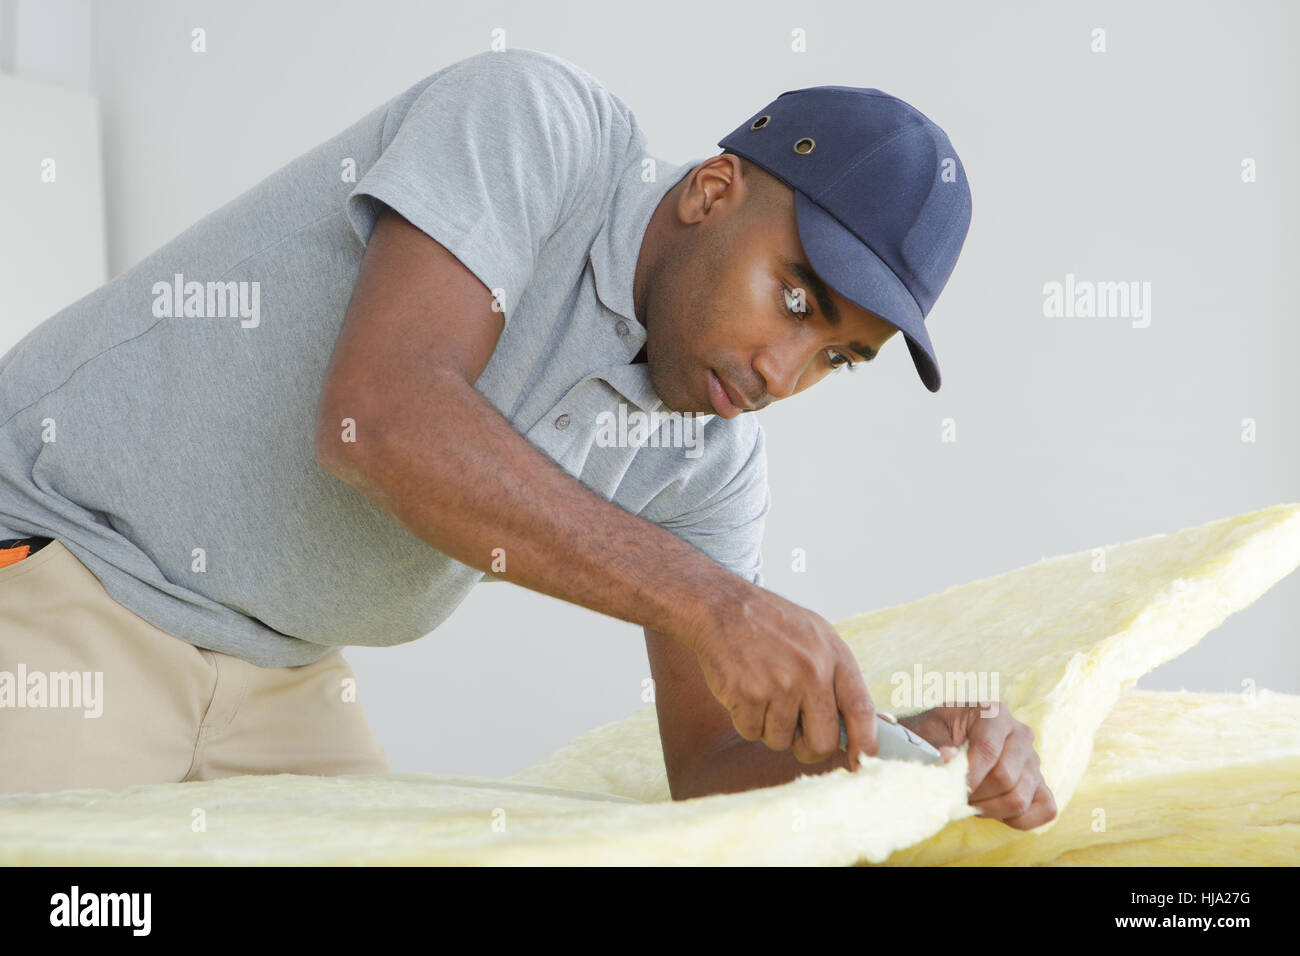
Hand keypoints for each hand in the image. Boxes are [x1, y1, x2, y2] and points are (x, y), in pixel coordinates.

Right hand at [678, 579, 877, 769]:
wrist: (723, 606)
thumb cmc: (772, 624)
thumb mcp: (818, 636)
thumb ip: (837, 678)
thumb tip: (853, 728)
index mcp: (834, 656)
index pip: (861, 711)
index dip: (865, 745)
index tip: (861, 762)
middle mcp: (811, 672)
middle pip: (822, 742)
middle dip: (809, 748)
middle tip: (798, 736)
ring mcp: (779, 685)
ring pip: (781, 741)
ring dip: (771, 728)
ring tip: (764, 693)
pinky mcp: (747, 695)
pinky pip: (751, 732)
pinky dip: (746, 720)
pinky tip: (745, 691)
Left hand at [899, 703, 1057, 829]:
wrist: (947, 739)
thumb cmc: (936, 734)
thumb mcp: (927, 732)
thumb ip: (935, 744)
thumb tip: (948, 756)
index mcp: (994, 714)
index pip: (988, 750)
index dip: (969, 776)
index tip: (951, 789)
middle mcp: (1020, 734)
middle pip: (1005, 777)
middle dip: (976, 795)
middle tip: (956, 797)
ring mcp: (1034, 760)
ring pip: (1020, 798)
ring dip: (990, 809)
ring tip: (970, 802)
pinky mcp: (1041, 784)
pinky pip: (1045, 809)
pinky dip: (1018, 819)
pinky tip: (994, 810)